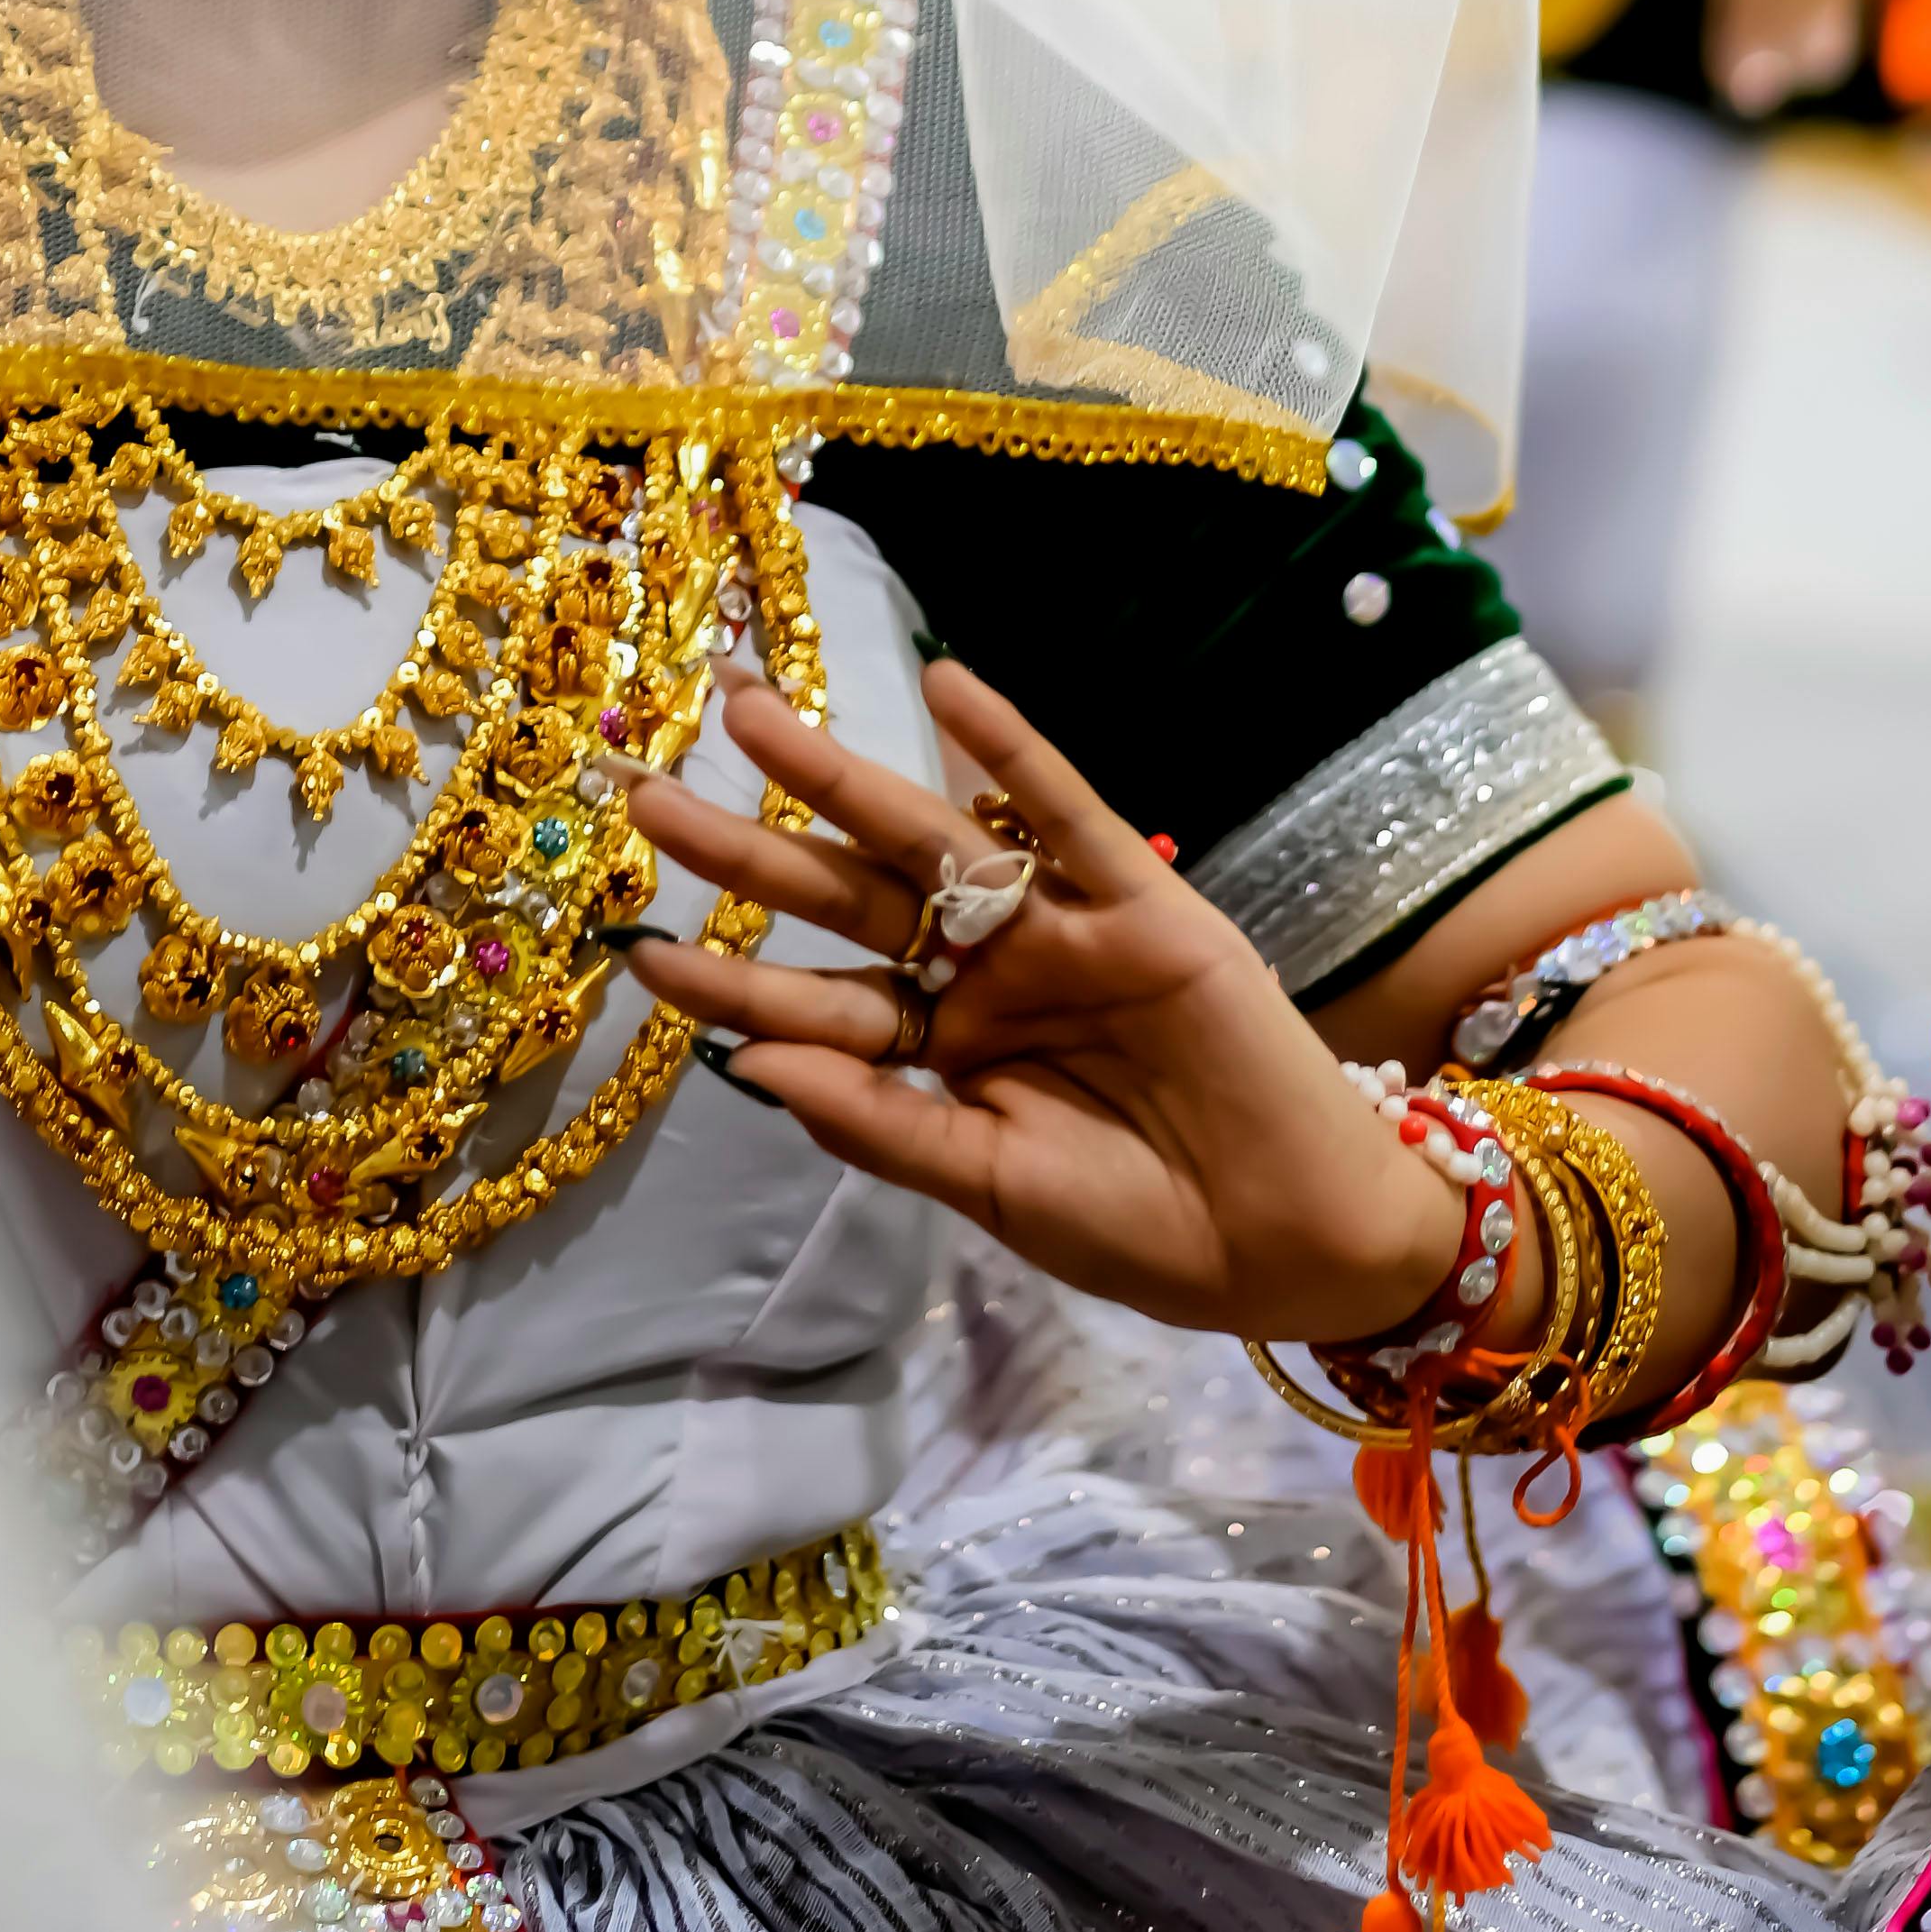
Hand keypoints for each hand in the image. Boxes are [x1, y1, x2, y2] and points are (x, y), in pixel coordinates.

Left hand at [628, 663, 1460, 1349]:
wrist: (1292, 1242)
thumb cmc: (1143, 1229)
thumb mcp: (993, 1191)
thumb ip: (884, 1125)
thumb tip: (754, 1065)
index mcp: (944, 1052)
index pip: (813, 1001)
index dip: (731, 975)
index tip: (638, 946)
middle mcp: (984, 976)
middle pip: (844, 899)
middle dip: (750, 847)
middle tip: (644, 795)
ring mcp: (1057, 931)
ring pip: (929, 839)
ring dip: (840, 777)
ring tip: (750, 714)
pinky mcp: (1139, 902)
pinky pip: (1062, 810)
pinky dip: (1010, 749)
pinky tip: (948, 689)